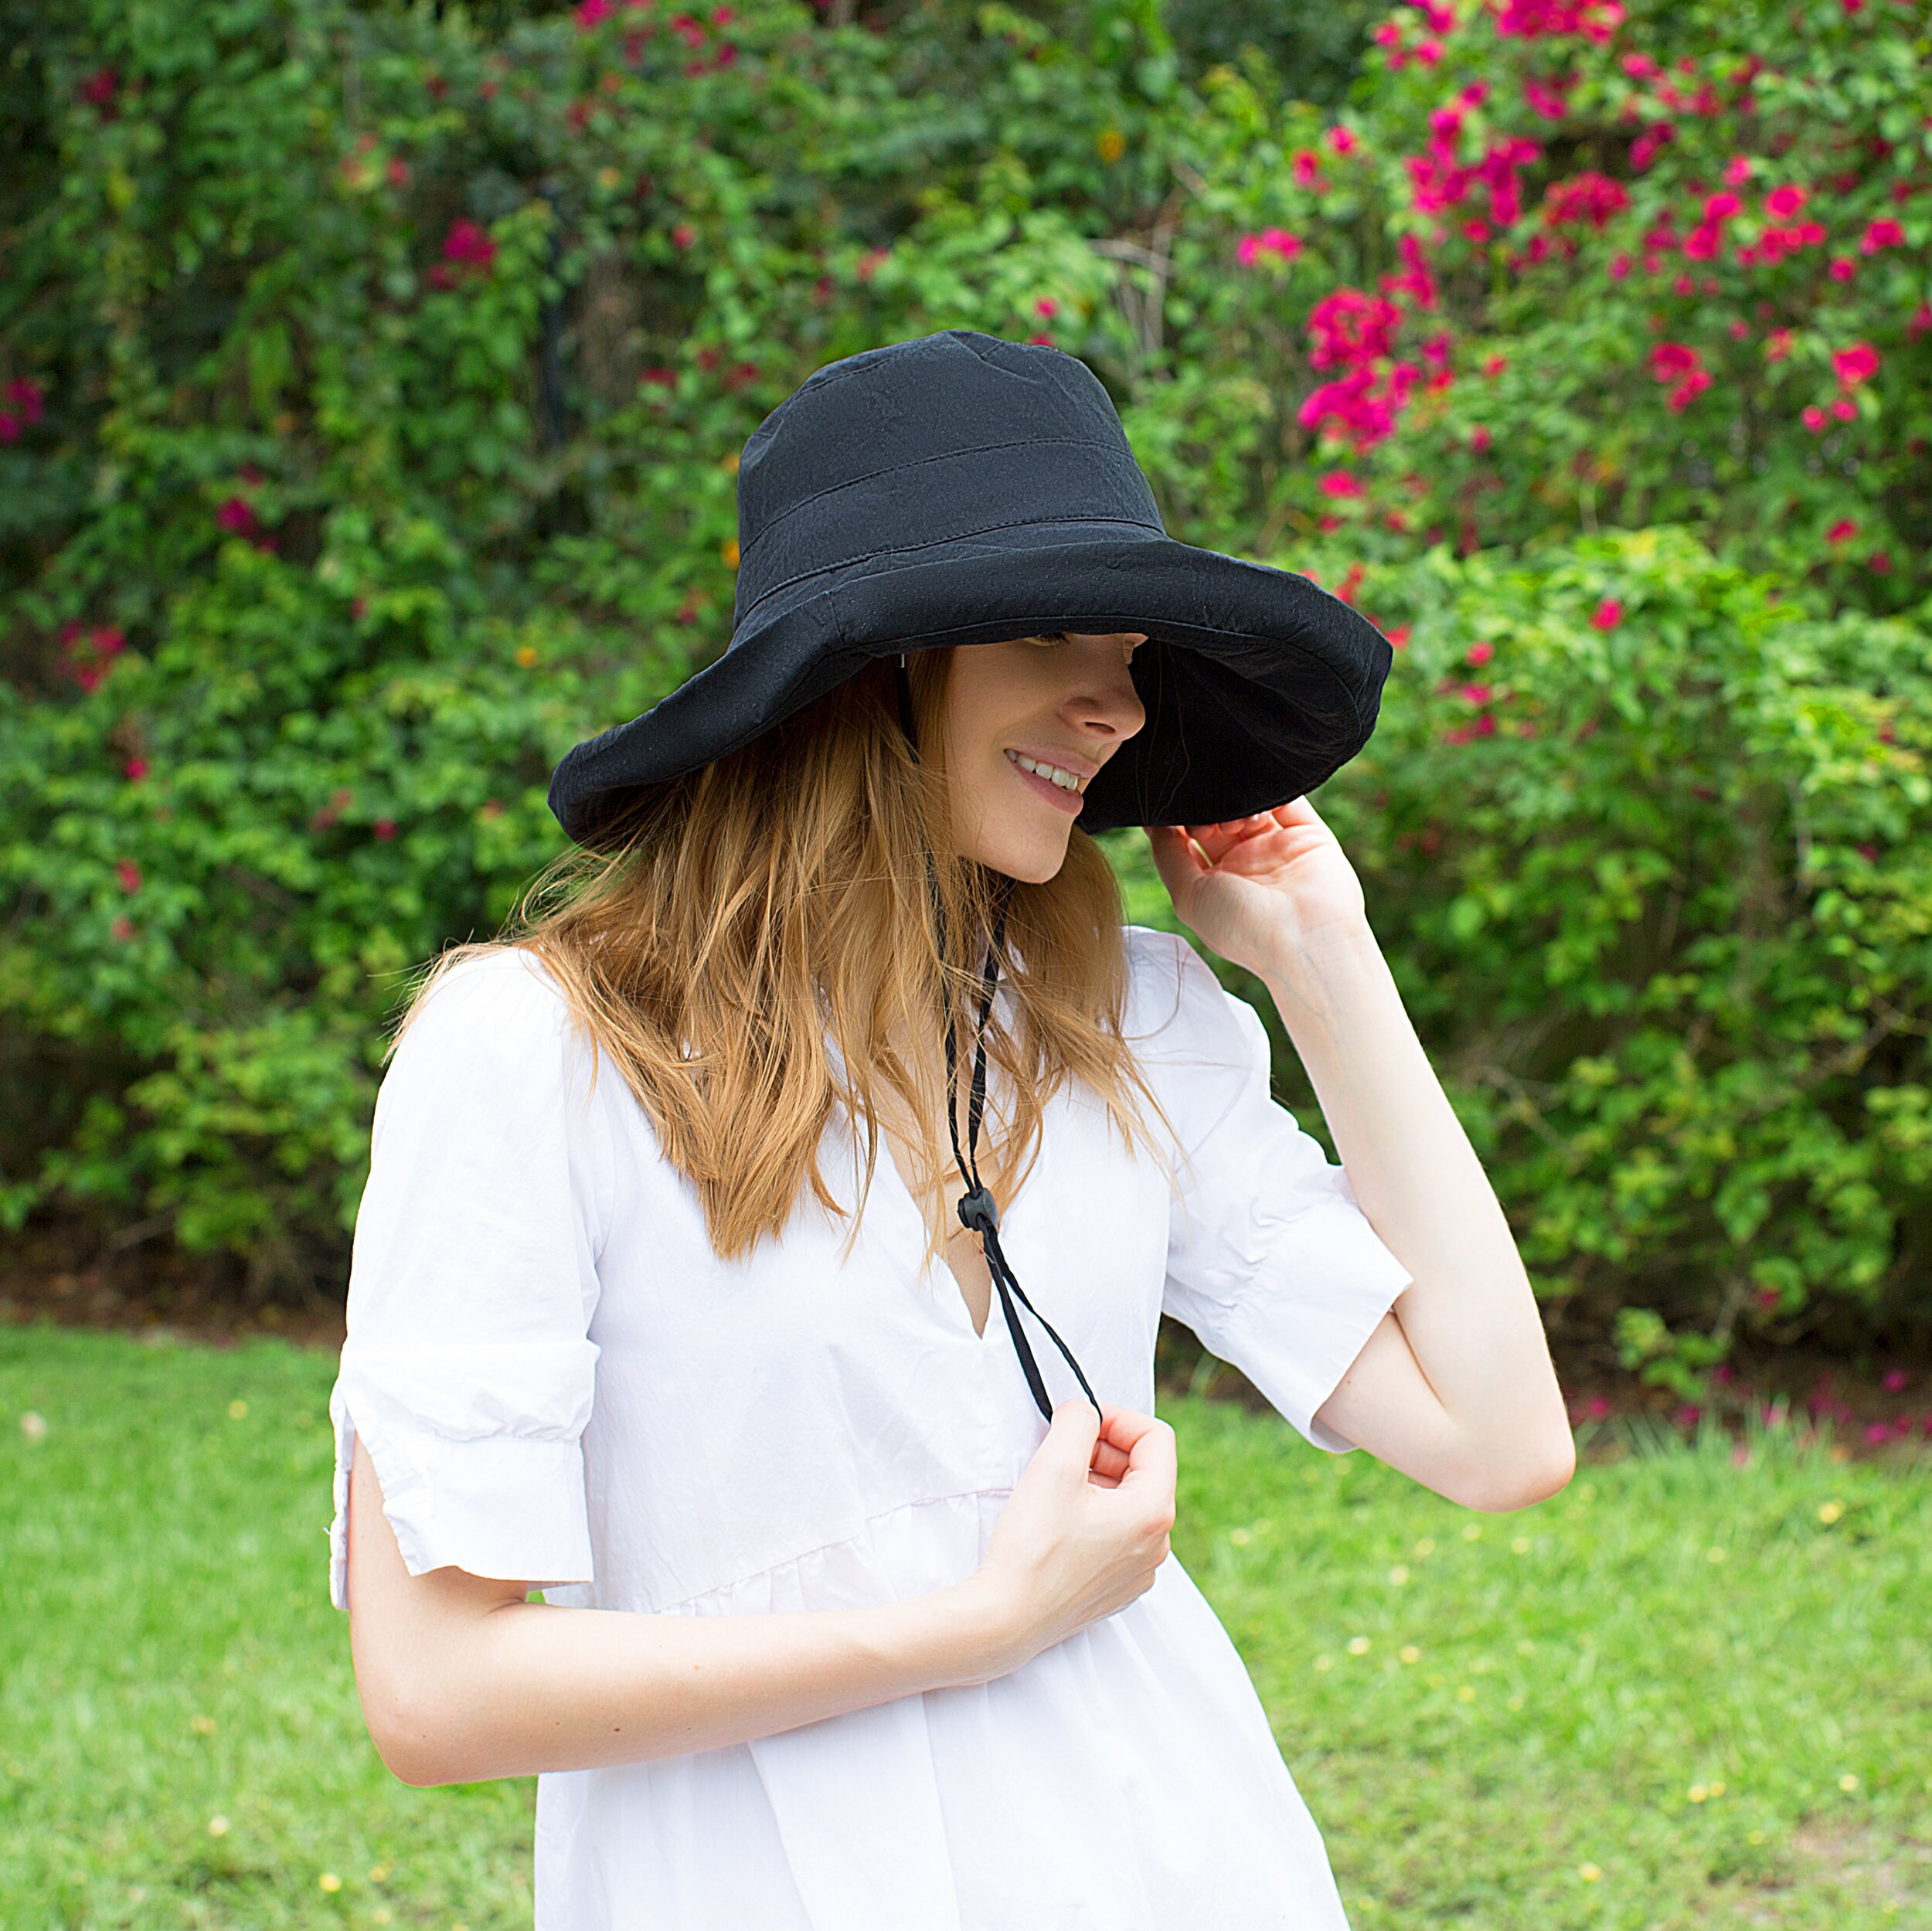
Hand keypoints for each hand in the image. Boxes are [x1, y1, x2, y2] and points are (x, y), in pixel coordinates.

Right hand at [969, 1401, 1175, 1674]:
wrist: (1006, 1619)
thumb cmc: (1032, 1548)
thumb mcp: (1055, 1465)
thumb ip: (1078, 1421)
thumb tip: (1085, 1412)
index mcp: (1154, 1511)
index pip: (1156, 1438)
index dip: (1117, 1418)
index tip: (1081, 1422)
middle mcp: (1157, 1545)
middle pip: (1144, 1470)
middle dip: (1105, 1449)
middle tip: (1062, 1450)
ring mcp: (1138, 1571)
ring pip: (1129, 1504)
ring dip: (1098, 1482)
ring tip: (1056, 1485)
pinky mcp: (1116, 1589)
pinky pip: (1118, 1536)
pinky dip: (1093, 1516)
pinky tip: (1058, 1521)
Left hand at [1145, 797, 1367, 980]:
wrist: (1305, 940)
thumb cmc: (1243, 928)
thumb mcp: (1188, 896)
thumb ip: (1167, 855)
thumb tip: (1155, 822)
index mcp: (1216, 883)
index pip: (1189, 840)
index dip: (1177, 823)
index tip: (1169, 810)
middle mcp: (1246, 864)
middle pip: (1217, 818)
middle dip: (1205, 810)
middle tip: (1205, 820)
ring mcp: (1277, 848)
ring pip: (1249, 806)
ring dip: (1236, 803)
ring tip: (1233, 822)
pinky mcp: (1309, 835)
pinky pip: (1288, 800)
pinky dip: (1270, 793)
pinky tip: (1257, 802)